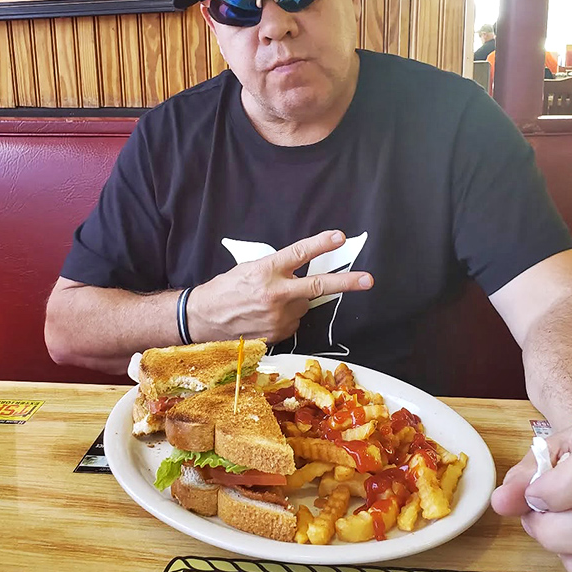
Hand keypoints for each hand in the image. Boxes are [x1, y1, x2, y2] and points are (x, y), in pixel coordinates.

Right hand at [187, 230, 373, 343]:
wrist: (202, 319)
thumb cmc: (225, 289)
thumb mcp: (249, 269)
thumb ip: (277, 268)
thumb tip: (302, 269)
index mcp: (266, 270)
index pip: (299, 253)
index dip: (321, 244)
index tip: (339, 237)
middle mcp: (275, 293)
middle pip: (317, 286)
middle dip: (346, 282)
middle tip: (368, 280)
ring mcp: (277, 316)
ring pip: (303, 306)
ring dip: (295, 302)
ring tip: (269, 302)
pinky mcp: (277, 334)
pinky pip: (293, 322)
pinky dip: (286, 317)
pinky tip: (266, 316)